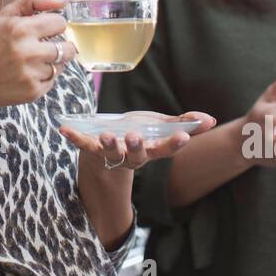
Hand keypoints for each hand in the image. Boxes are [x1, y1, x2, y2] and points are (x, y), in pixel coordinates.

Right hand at [0, 0, 75, 113]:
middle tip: (40, 47)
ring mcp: (31, 73)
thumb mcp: (5, 16)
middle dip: (58, 45)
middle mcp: (28, 51)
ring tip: (30, 61)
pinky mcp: (34, 91)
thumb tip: (65, 0)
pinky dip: (43, 77)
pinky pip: (53, 80)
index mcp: (20, 28)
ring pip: (61, 64)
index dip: (52, 26)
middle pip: (67, 47)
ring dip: (50, 62)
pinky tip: (26, 74)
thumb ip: (33, 0)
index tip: (42, 30)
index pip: (60, 23)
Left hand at [59, 111, 217, 170]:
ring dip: (109, 145)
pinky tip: (64, 129)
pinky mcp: (91, 149)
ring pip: (111, 153)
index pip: (166, 149)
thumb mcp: (161, 126)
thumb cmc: (140, 134)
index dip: (174, 144)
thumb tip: (211, 120)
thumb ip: (185, 122)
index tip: (184, 137)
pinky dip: (74, 137)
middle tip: (135, 138)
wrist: (109, 148)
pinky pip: (82, 144)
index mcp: (151, 149)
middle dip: (136, 146)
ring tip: (106, 136)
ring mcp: (111, 154)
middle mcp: (132, 155)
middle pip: (137, 154)